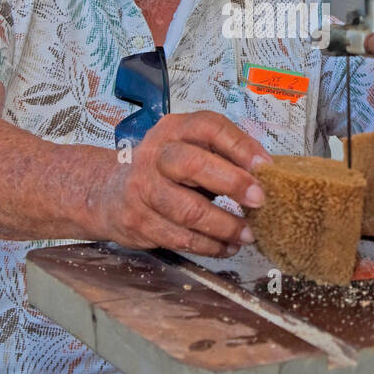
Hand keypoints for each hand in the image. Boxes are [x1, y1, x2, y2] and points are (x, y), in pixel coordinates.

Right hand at [93, 111, 272, 256]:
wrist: (106, 192)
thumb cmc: (162, 171)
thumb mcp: (187, 149)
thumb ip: (220, 155)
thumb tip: (267, 174)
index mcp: (174, 129)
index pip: (209, 127)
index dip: (240, 146)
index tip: (266, 167)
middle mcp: (155, 154)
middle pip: (192, 165)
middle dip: (232, 183)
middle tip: (260, 201)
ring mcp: (142, 189)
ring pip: (188, 210)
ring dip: (224, 226)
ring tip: (248, 234)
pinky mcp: (138, 221)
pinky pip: (180, 238)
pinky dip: (209, 245)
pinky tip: (227, 246)